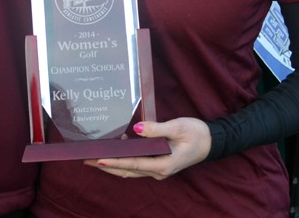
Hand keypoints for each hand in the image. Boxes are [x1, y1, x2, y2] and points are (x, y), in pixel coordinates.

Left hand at [85, 118, 210, 179]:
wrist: (211, 141)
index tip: (98, 159)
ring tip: (95, 155)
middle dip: (107, 166)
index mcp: (163, 165)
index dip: (114, 162)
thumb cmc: (196, 133)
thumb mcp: (177, 127)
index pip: (133, 164)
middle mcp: (158, 171)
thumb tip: (137, 130)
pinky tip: (118, 145)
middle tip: (87, 159)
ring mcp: (158, 170)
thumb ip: (157, 129)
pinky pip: (137, 165)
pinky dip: (125, 159)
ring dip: (114, 164)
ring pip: (131, 170)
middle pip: (127, 171)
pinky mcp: (158, 164)